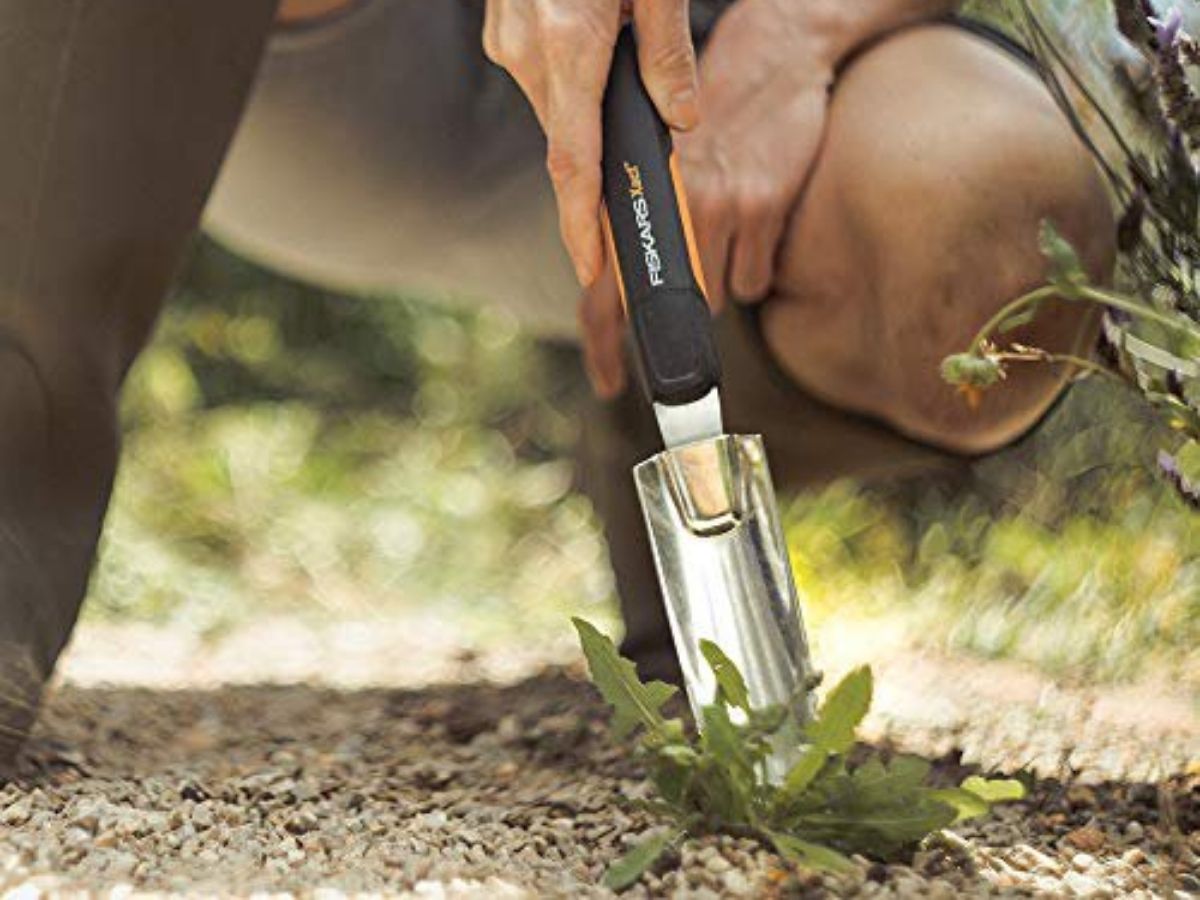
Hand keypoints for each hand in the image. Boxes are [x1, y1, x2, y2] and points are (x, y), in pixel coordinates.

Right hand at [484, 0, 698, 286]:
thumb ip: (668, 52)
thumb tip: (681, 119)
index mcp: (570, 42)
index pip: (574, 162)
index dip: (581, 227)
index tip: (591, 269)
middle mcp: (529, 50)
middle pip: (570, 142)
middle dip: (601, 165)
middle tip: (647, 166)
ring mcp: (510, 38)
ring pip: (557, 108)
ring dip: (591, 111)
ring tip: (626, 65)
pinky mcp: (505, 26)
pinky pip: (544, 75)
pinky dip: (574, 80)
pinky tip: (597, 46)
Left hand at [579, 0, 837, 397]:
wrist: (773, 54)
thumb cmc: (713, 110)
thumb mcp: (664, 164)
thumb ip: (646, 220)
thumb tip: (630, 282)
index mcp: (636, 199)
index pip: (608, 289)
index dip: (605, 343)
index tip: (610, 381)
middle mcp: (670, 208)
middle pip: (669, 309)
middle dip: (678, 321)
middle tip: (688, 323)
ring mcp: (717, 208)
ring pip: (716, 298)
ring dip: (721, 282)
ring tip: (728, 235)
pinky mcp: (760, 207)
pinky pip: (755, 281)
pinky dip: (755, 269)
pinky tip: (755, 230)